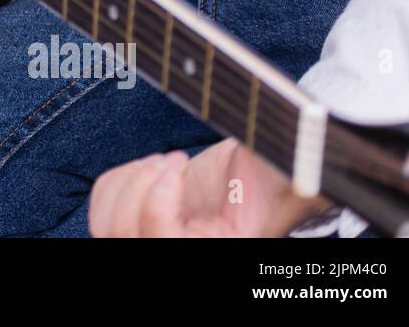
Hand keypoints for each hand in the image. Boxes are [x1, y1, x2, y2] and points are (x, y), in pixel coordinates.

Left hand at [89, 138, 327, 236]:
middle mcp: (183, 250)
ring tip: (163, 162)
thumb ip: (297, 177)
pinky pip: (102, 206)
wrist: (260, 172)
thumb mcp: (292, 177)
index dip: (157, 202)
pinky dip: (118, 179)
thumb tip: (306, 171)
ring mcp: (157, 238)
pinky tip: (152, 167)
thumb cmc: (280, 176)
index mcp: (219, 249)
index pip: (161, 241)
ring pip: (106, 225)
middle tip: (170, 159)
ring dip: (128, 183)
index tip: (179, 161)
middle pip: (122, 235)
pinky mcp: (140, 220)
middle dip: (138, 188)